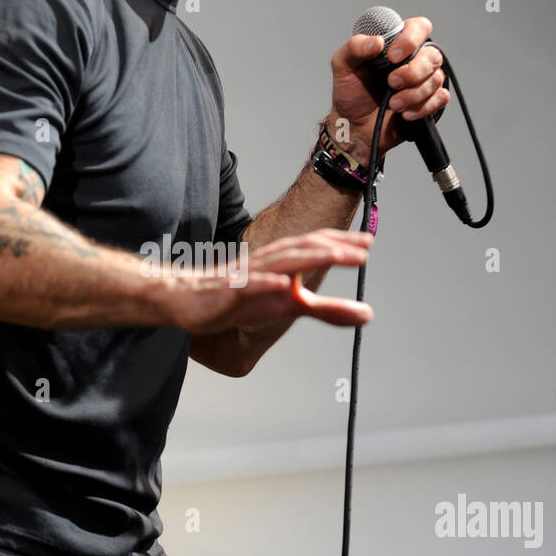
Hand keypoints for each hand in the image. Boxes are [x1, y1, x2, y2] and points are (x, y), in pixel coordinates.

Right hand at [167, 228, 373, 335]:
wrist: (187, 300)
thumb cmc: (240, 300)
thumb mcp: (290, 307)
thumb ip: (327, 310)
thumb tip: (368, 314)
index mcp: (281, 262)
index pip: (314, 246)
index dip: (341, 242)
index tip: (368, 241)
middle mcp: (266, 263)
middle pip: (302, 249)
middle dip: (332, 246)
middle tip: (362, 248)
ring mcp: (246, 276)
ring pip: (280, 263)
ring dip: (308, 257)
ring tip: (334, 254)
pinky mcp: (227, 293)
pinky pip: (248, 287)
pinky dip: (266, 284)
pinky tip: (284, 285)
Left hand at [329, 16, 450, 159]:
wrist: (354, 126)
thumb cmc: (350, 93)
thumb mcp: (342, 65)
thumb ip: (354, 47)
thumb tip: (377, 41)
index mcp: (397, 44)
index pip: (419, 28)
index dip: (410, 40)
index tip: (392, 57)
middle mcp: (414, 59)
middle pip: (433, 55)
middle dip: (412, 72)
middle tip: (391, 83)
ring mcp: (424, 81)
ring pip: (436, 79)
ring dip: (413, 94)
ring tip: (393, 104)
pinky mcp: (430, 101)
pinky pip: (441, 98)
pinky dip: (422, 108)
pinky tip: (405, 114)